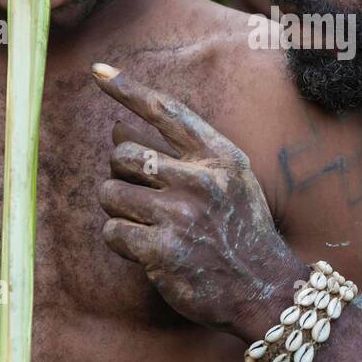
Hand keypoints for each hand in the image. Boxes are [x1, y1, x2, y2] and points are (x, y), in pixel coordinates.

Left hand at [92, 63, 301, 341]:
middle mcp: (200, 180)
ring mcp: (181, 215)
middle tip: (146, 198)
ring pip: (110, 193)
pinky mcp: (162, 251)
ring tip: (151, 226)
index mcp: (219, 156)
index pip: (165, 111)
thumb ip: (184, 152)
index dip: (128, 89)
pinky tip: (149, 250)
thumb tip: (117, 126)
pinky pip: (112, 232)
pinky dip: (122, 242)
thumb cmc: (239, 231)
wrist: (264, 289)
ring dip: (120, 211)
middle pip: (123, 154)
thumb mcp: (230, 179)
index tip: (98, 72)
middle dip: (123, 175)